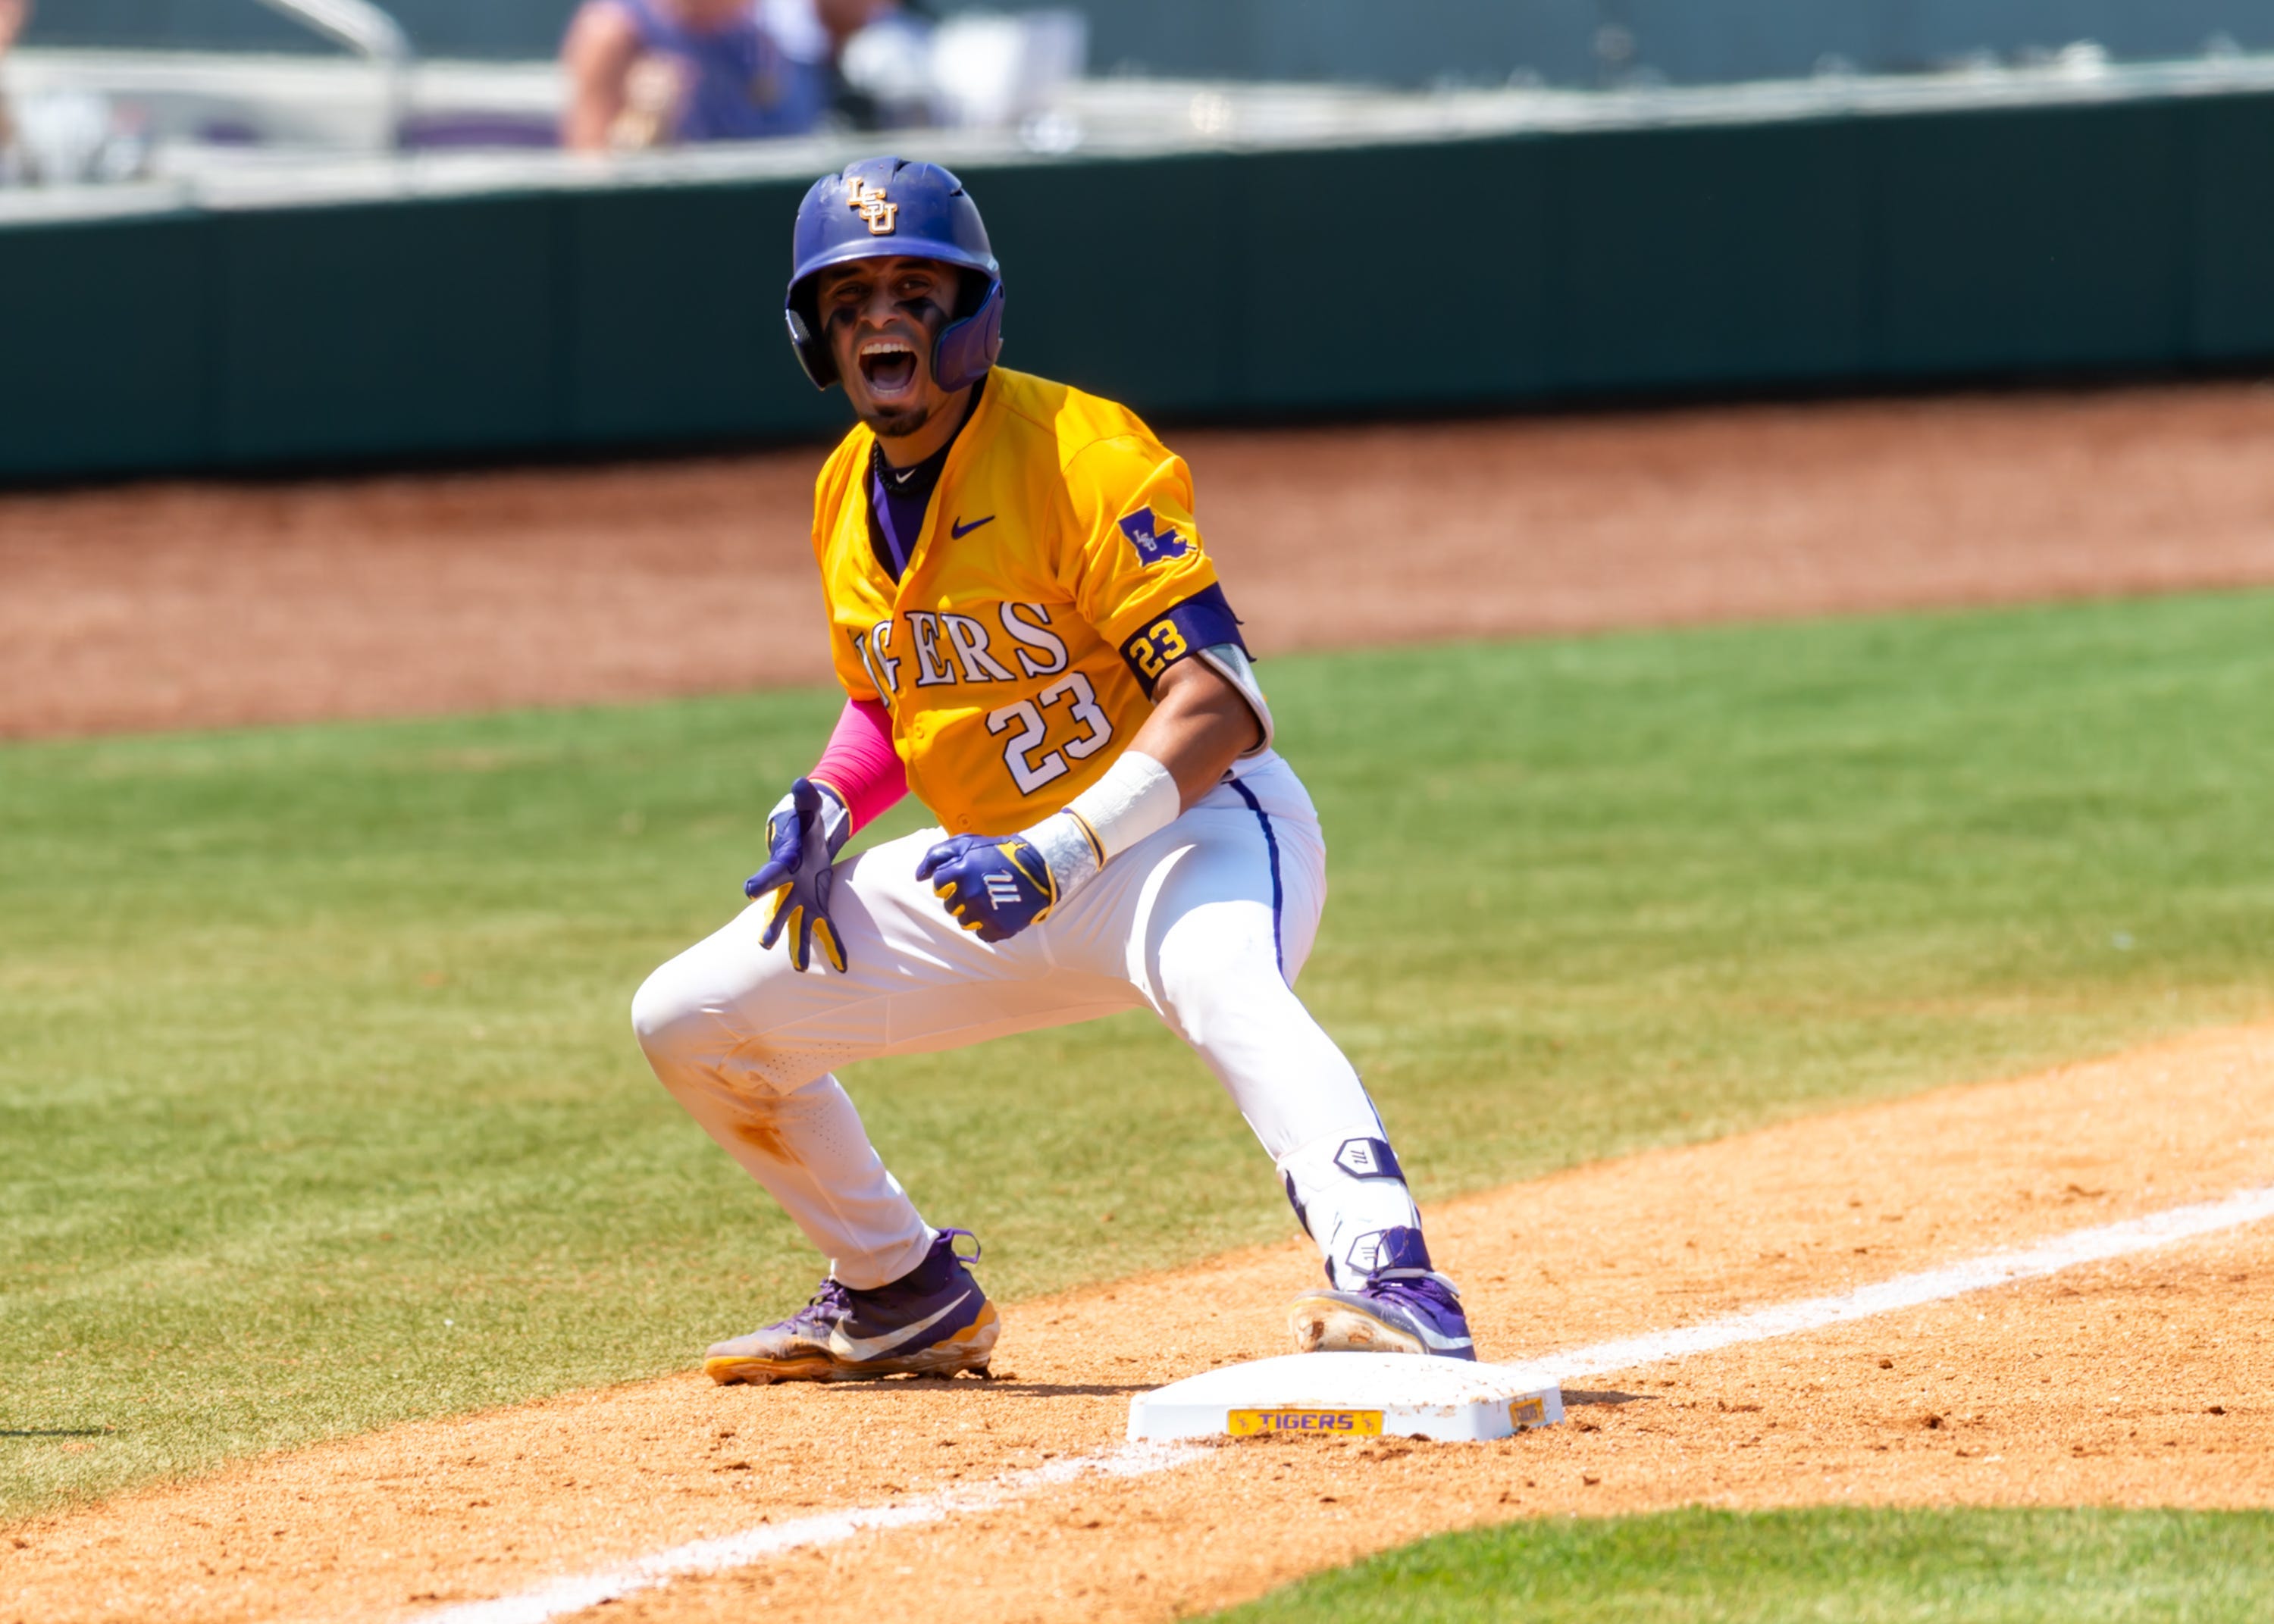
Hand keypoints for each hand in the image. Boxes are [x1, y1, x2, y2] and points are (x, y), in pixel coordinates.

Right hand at [745, 778, 851, 970]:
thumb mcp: (807, 811)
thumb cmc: (803, 824)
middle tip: (764, 944)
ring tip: (800, 968)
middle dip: (772, 925)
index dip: (762, 882)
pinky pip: (825, 928)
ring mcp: (801, 898)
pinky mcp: (817, 904)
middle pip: (778, 908)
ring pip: (798, 924)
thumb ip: (806, 799)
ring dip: (799, 945)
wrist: (803, 841)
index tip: (750, 892)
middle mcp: (788, 886)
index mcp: (784, 863)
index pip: (771, 873)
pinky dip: (834, 946)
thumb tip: (802, 783)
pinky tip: (843, 966)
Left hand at [914, 833, 1056, 942]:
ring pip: (964, 921)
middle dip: (961, 897)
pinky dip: (989, 925)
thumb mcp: (966, 843)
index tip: (965, 877)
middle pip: (950, 906)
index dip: (949, 882)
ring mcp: (983, 913)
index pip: (938, 885)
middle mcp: (968, 894)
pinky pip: (982, 933)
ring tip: (991, 899)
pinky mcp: (997, 928)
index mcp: (958, 871)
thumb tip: (918, 876)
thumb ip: (937, 855)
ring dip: (974, 912)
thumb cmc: (998, 853)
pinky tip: (999, 911)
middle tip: (980, 887)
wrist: (1038, 867)